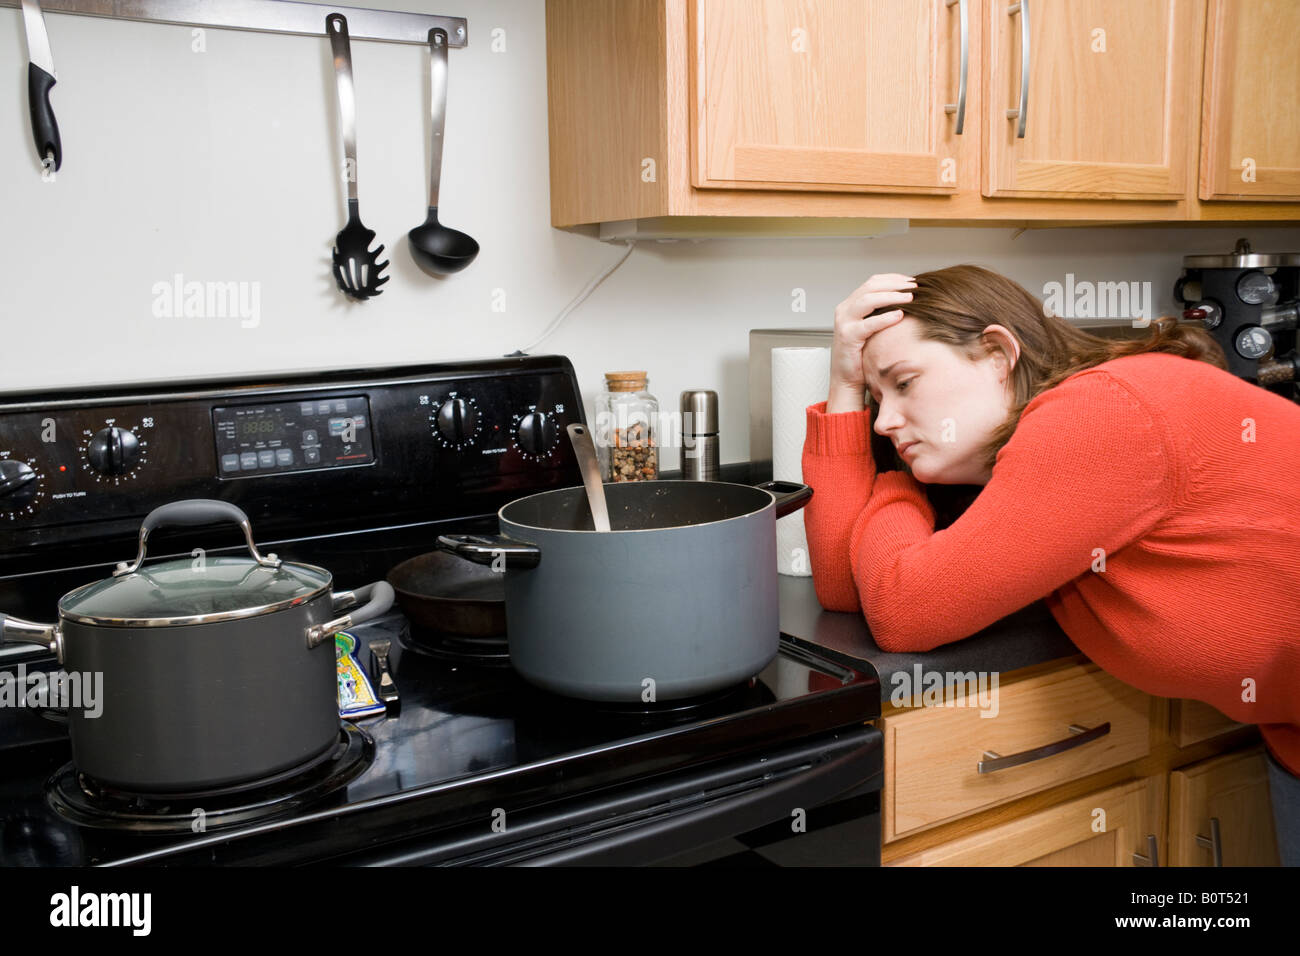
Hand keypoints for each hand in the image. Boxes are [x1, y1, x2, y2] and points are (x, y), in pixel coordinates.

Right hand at [827, 273, 916, 411]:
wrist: (847, 378)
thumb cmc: (861, 355)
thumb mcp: (871, 328)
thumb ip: (881, 313)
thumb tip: (907, 299)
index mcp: (851, 304)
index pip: (872, 282)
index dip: (893, 279)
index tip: (911, 281)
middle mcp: (845, 309)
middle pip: (870, 287)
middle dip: (895, 284)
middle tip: (914, 287)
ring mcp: (844, 322)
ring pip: (868, 300)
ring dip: (891, 296)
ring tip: (910, 297)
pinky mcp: (848, 337)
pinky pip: (868, 324)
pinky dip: (885, 318)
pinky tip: (899, 315)